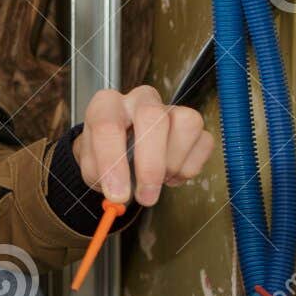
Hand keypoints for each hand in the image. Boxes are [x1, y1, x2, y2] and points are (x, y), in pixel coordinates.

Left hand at [74, 85, 213, 206]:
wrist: (122, 151)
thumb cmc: (106, 155)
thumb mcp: (92, 166)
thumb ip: (101, 176)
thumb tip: (119, 194)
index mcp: (107, 104)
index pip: (107, 125)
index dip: (112, 162)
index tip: (117, 194)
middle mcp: (140, 99)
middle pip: (151, 116)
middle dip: (150, 164)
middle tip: (145, 196)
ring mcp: (170, 107)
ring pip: (185, 124)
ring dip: (172, 163)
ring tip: (158, 180)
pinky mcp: (194, 122)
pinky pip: (204, 141)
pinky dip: (189, 167)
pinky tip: (171, 174)